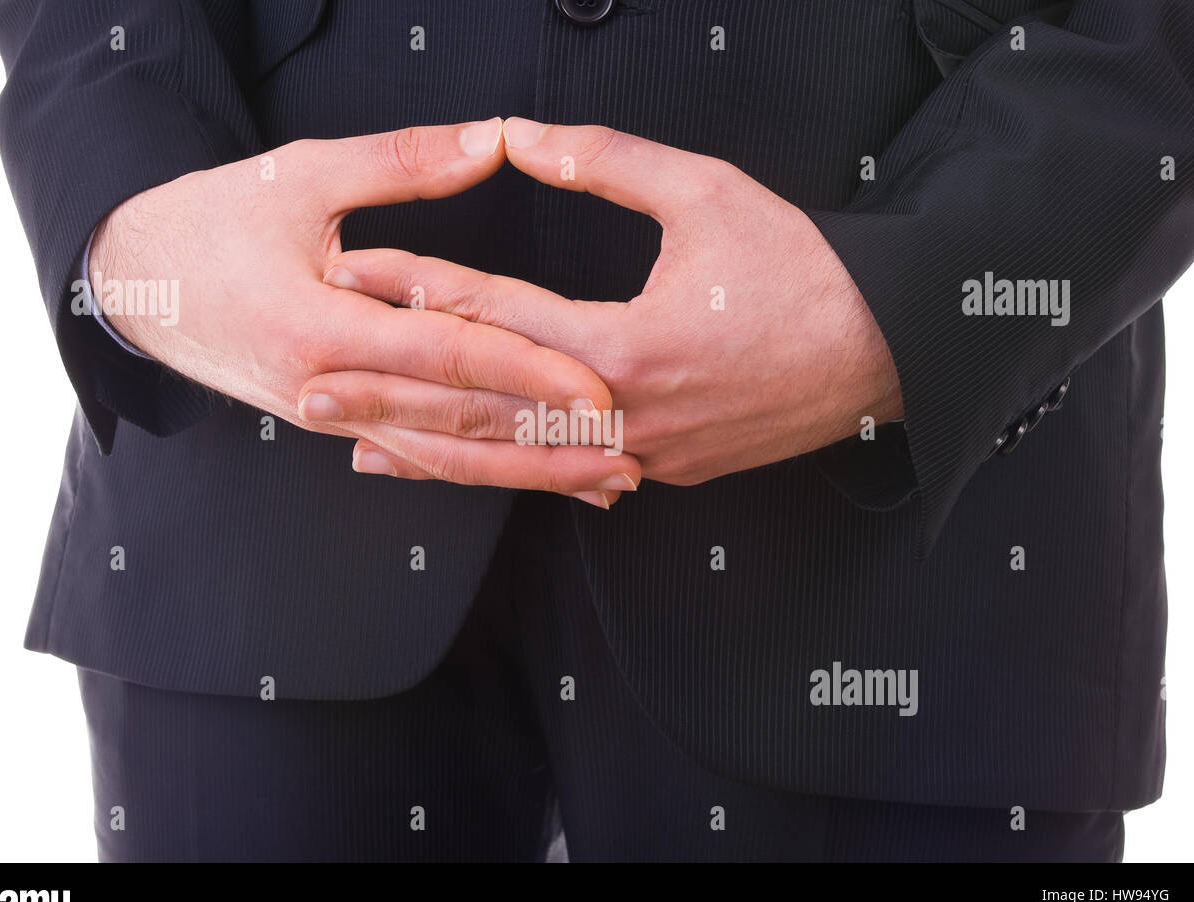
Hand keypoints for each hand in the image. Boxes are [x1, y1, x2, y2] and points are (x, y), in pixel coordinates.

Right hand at [90, 119, 638, 502]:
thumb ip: (403, 164)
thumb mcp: (299, 176)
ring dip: (525, 472)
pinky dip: (476, 468)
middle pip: (457, 424)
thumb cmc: (210, 224)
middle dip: (546, 442)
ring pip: (443, 456)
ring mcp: (330, 417)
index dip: (528, 370)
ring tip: (598, 482)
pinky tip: (528, 476)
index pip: (449, 356)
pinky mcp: (334, 424)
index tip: (596, 385)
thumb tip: (494, 140)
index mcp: (322, 328)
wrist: (133, 284)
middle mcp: (329, 389)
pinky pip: (416, 454)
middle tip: (624, 453)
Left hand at [317, 119, 901, 489]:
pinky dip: (501, 471)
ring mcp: (643, 456)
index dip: (420, 286)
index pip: (499, 315)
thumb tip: (521, 135)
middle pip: (485, 407)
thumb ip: (606, 163)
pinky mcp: (659, 471)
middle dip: (392, 390)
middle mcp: (627, 415)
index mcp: (632, 344)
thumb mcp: (709, 194)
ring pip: (516, 461)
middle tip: (310, 380)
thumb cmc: (803, 271)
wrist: (882, 354)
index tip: (353, 267)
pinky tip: (456, 468)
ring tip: (354, 441)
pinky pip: (562, 475)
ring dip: (432, 450)